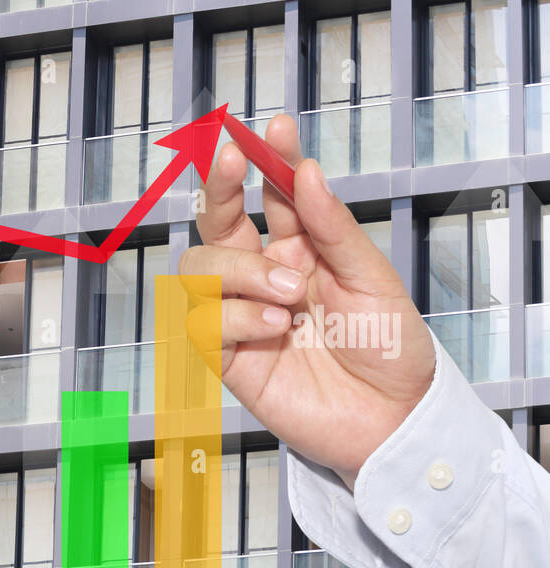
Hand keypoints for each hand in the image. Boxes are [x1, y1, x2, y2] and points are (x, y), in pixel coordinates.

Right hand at [178, 114, 435, 489]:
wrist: (391, 419)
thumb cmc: (390, 350)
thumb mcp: (373, 278)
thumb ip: (331, 227)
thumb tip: (304, 171)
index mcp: (302, 250)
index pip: (273, 194)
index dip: (267, 158)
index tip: (270, 126)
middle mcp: (264, 277)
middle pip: (216, 223)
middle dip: (218, 187)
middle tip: (232, 161)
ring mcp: (241, 316)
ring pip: (198, 269)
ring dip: (240, 272)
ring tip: (290, 297)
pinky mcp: (227, 358)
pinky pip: (202, 323)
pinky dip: (236, 318)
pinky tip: (276, 329)